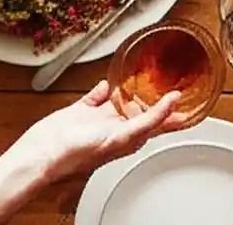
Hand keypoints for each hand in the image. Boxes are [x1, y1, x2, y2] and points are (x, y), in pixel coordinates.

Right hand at [7, 80, 188, 182]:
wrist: (42, 154)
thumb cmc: (78, 154)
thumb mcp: (123, 136)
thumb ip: (150, 119)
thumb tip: (174, 102)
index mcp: (129, 137)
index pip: (159, 124)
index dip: (174, 114)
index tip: (191, 102)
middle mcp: (115, 128)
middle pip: (141, 111)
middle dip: (154, 99)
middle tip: (169, 83)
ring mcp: (97, 120)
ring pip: (119, 102)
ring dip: (130, 92)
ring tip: (143, 78)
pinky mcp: (80, 112)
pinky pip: (95, 97)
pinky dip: (103, 89)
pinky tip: (108, 81)